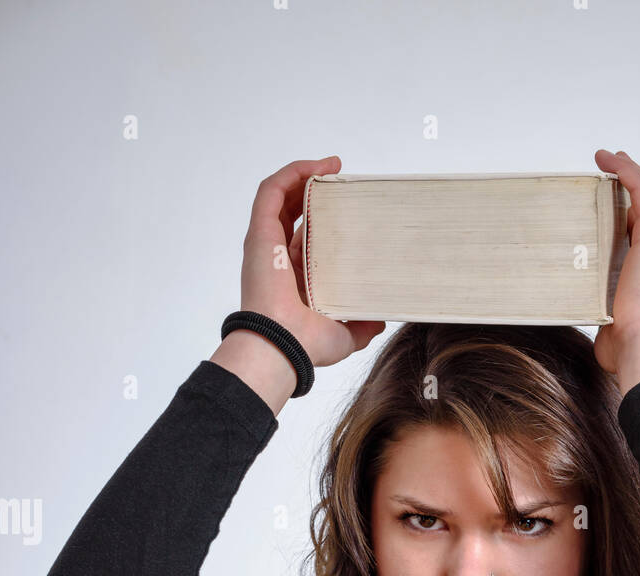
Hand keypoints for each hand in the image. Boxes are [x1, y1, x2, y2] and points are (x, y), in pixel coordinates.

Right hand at [240, 155, 385, 366]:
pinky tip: (315, 166)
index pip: (306, 239)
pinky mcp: (260, 233)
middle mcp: (278, 259)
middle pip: (293, 213)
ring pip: (281, 197)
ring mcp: (267, 244)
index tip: (349, 208)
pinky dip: (290, 174)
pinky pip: (271, 191)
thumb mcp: (346, 334)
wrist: (284, 345)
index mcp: (293, 279)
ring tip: (331, 166)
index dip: (324, 219)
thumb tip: (380, 320)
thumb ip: (362, 325)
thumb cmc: (306, 344)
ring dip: (304, 176)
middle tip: (341, 180)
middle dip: (315, 191)